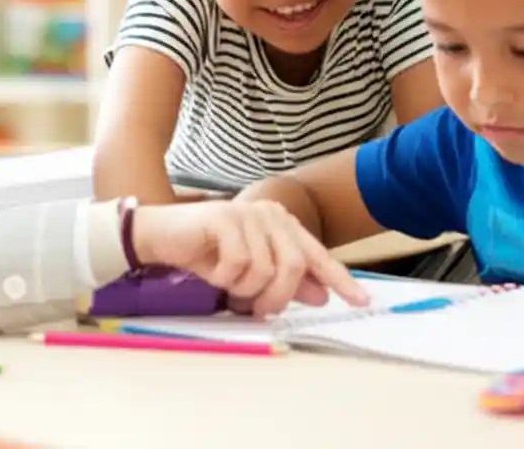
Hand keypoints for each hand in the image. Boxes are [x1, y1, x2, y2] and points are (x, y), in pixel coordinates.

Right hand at [132, 199, 368, 316]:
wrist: (162, 236)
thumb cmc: (206, 254)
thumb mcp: (250, 272)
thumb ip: (285, 280)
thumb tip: (322, 295)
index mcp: (281, 224)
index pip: (317, 255)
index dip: (340, 279)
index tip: (362, 301)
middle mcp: (269, 214)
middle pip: (293, 267)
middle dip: (276, 297)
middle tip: (257, 309)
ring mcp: (247, 213)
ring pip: (265, 270)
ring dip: (243, 289)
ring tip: (226, 283)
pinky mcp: (224, 219)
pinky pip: (238, 265)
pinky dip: (224, 278)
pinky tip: (211, 270)